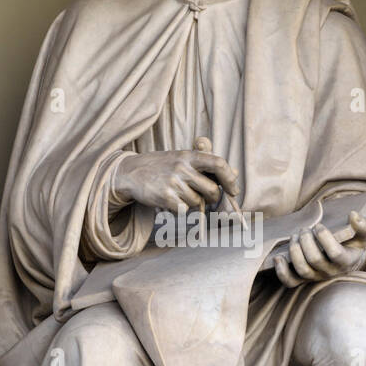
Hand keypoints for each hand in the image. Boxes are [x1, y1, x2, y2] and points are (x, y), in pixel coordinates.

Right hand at [114, 148, 238, 210]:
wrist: (131, 172)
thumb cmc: (162, 166)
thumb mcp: (183, 159)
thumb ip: (207, 165)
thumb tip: (234, 173)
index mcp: (189, 155)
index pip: (218, 163)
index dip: (230, 178)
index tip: (233, 190)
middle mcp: (182, 167)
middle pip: (211, 190)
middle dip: (213, 199)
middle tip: (206, 199)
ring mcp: (173, 182)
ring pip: (197, 203)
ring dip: (192, 204)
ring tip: (179, 195)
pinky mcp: (164, 197)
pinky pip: (183, 211)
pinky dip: (179, 210)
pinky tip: (170, 201)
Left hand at [273, 210, 365, 287]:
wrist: (347, 260)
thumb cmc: (353, 243)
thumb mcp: (362, 235)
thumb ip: (363, 225)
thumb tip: (353, 215)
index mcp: (345, 261)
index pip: (334, 253)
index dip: (324, 238)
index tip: (319, 226)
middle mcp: (330, 272)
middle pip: (314, 260)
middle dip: (306, 241)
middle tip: (304, 229)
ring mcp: (316, 277)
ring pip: (302, 270)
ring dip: (294, 251)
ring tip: (294, 236)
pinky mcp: (304, 279)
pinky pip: (290, 282)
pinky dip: (281, 271)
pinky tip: (278, 256)